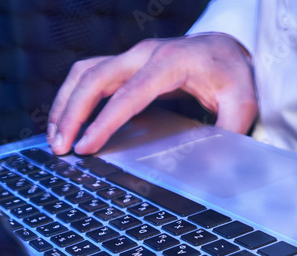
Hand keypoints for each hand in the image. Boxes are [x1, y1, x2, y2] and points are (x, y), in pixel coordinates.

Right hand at [47, 33, 257, 154]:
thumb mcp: (242, 103)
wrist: (226, 50)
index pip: (129, 94)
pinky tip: (64, 124)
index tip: (86, 147)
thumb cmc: (233, 77)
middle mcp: (144, 55)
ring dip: (64, 105)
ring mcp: (131, 57)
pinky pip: (87, 76)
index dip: (104, 122)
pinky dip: (70, 98)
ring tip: (54, 140)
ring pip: (83, 74)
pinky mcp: (123, 65)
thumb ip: (229, 129)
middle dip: (72, 114)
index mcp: (171, 62)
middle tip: (60, 149)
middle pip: (95, 78)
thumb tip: (216, 163)